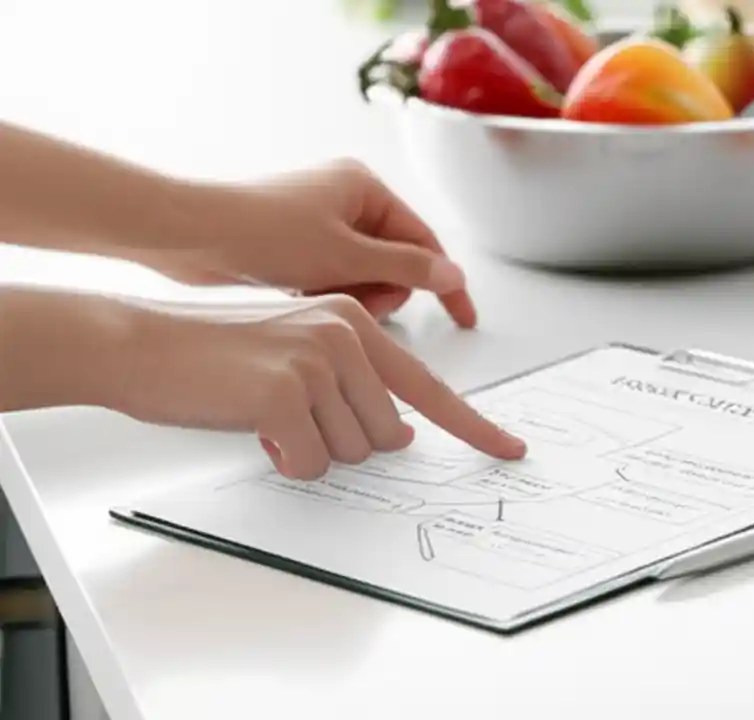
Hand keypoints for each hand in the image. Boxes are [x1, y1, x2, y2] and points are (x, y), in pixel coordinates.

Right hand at [114, 293, 524, 478]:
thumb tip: (400, 435)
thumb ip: (356, 384)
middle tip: (292, 415)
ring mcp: (318, 362)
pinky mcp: (286, 394)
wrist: (143, 344)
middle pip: (386, 436)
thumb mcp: (301, 352)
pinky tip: (254, 427)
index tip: (513, 450)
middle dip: (342, 442)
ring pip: (351, 453)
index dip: (475, 426)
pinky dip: (286, 460)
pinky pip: (312, 464)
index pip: (431, 388)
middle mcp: (347, 334)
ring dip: (311, 449)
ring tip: (266, 412)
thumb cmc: (219, 355)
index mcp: (356, 322)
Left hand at [152, 159, 472, 324]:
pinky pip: (331, 279)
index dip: (445, 283)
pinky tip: (299, 295)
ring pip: (361, 276)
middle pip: (393, 262)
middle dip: (381, 291)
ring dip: (351, 296)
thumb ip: (407, 268)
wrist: (187, 235)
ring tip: (317, 296)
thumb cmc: (264, 234)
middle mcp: (345, 199)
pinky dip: (324, 293)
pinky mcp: (294, 246)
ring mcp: (319, 223)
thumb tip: (454, 277)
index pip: (423, 240)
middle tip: (360, 306)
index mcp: (364, 186)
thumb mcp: (346, 255)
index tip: (464, 320)